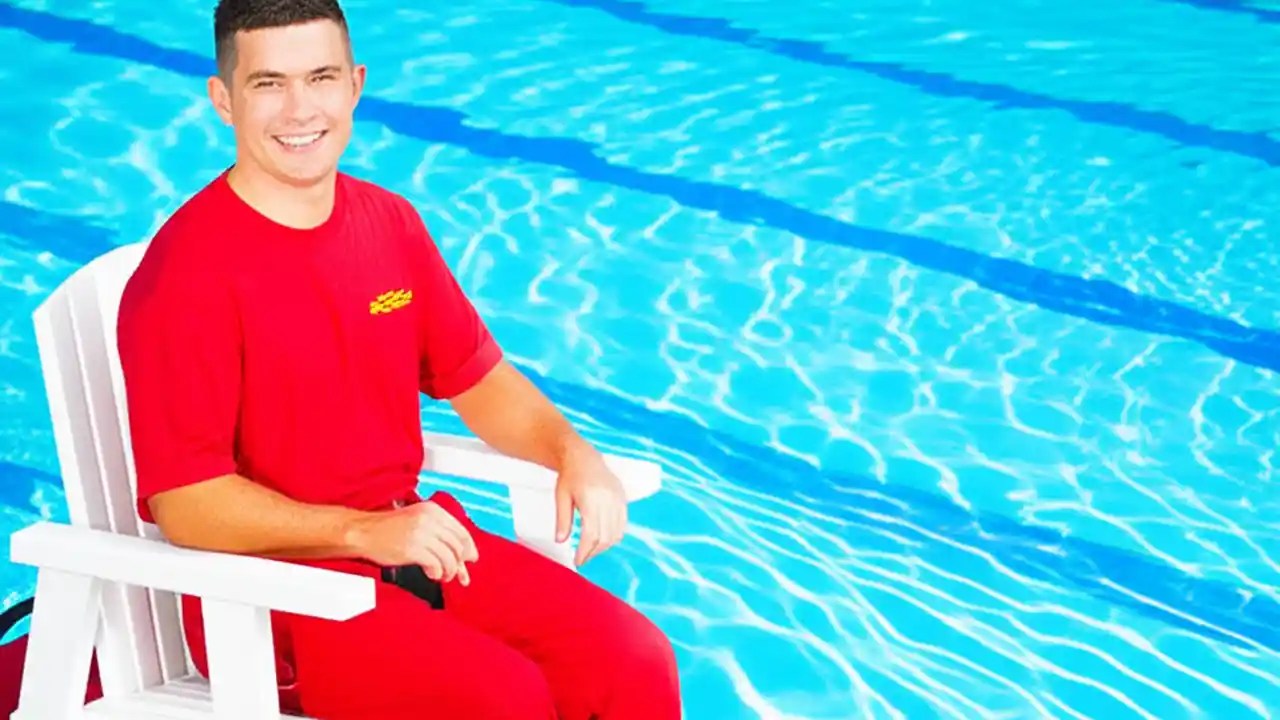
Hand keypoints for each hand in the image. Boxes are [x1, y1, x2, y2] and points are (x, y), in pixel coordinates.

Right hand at [347, 501, 478, 584]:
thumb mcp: (417, 519)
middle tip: (460, 574)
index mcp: (433, 510)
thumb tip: (461, 552)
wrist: (364, 532)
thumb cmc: (388, 529)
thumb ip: (438, 531)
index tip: (471, 558)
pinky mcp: (413, 548)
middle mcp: (430, 519)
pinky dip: (437, 572)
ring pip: (449, 557)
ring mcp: (422, 534)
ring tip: (443, 576)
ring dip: (449, 571)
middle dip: (461, 563)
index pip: (461, 530)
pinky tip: (432, 574)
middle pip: (458, 545)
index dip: (469, 547)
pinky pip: (436, 564)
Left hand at [554, 448, 627, 565]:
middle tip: (581, 558)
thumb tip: (560, 541)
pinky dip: (613, 536)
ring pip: (616, 533)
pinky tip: (602, 540)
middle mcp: (608, 499)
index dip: (585, 551)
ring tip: (590, 550)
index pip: (592, 533)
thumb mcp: (561, 497)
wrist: (584, 457)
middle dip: (593, 552)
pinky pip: (622, 525)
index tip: (577, 561)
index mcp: (591, 498)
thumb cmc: (569, 476)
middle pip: (605, 537)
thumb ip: (562, 520)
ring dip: (603, 546)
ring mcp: (618, 499)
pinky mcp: (623, 499)